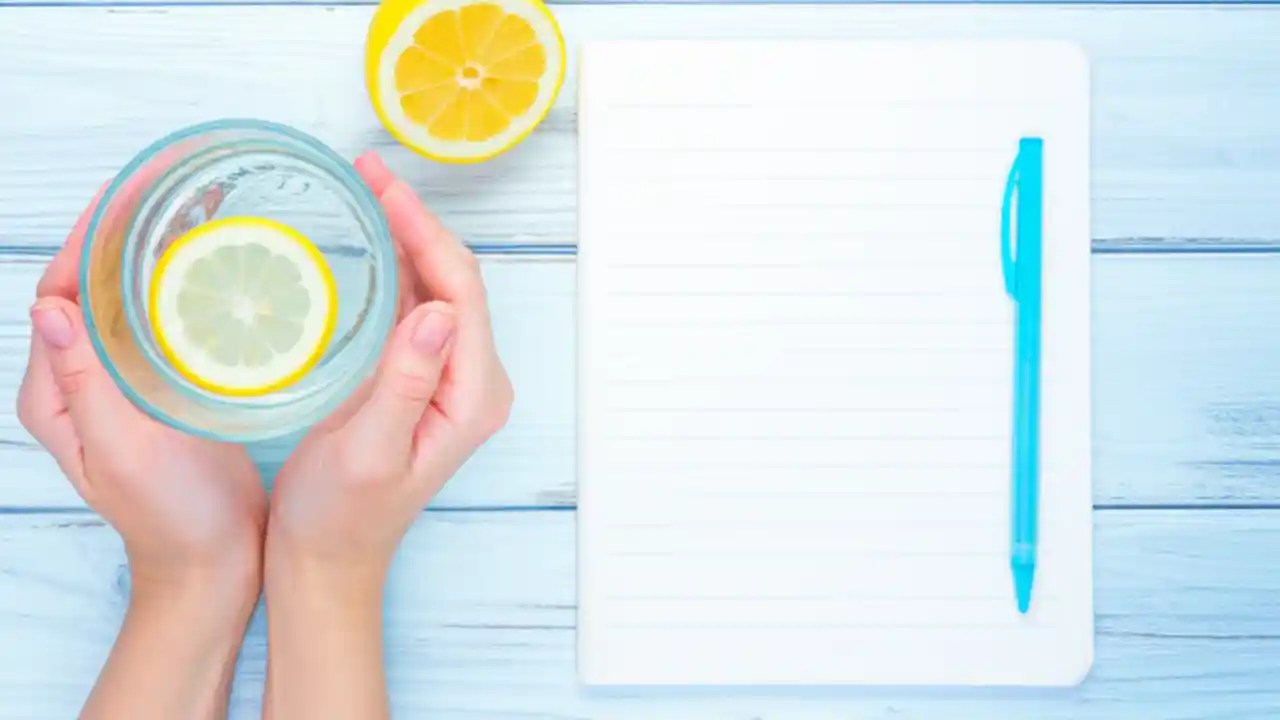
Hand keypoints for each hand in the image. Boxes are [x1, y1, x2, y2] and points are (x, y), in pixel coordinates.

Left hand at [15, 189, 265, 718]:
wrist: (213, 564)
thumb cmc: (171, 517)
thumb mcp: (124, 449)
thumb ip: (85, 382)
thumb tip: (53, 305)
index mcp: (58, 392)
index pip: (61, 291)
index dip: (90, 236)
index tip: (128, 191)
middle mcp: (84, 380)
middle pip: (96, 283)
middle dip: (128, 226)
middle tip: (174, 181)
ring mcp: (125, 384)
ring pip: (132, 296)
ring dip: (159, 247)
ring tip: (201, 203)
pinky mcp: (165, 390)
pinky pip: (165, 321)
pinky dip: (186, 282)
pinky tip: (220, 264)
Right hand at [262, 151, 512, 717]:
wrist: (328, 560)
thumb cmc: (341, 517)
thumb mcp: (368, 451)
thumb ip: (405, 382)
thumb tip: (436, 310)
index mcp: (471, 395)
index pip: (461, 292)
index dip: (426, 231)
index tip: (383, 185)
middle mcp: (473, 382)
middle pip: (456, 281)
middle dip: (418, 220)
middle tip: (368, 170)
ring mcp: (450, 379)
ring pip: (439, 288)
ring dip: (409, 236)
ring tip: (368, 188)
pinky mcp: (423, 380)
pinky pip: (419, 308)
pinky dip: (400, 266)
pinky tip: (372, 240)